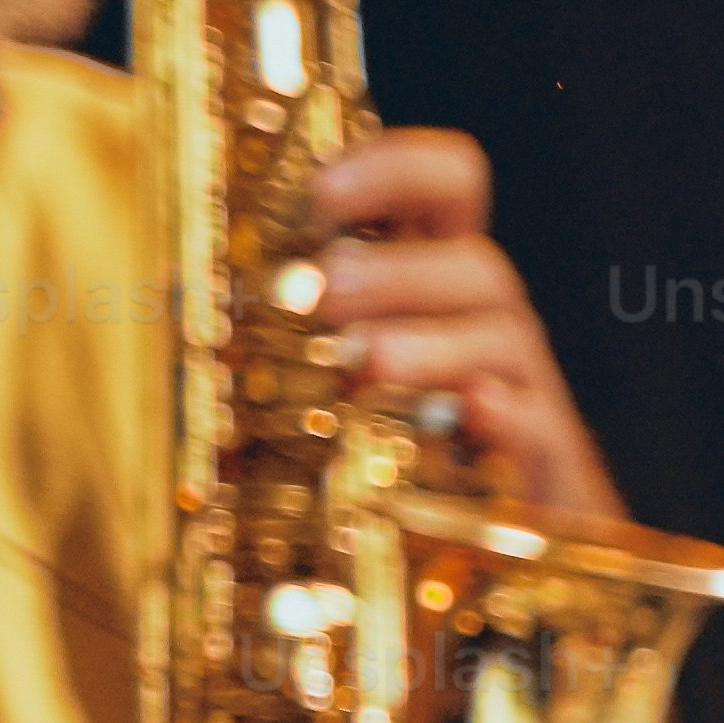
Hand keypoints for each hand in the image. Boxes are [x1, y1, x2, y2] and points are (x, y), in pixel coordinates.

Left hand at [297, 130, 618, 523]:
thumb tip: (179, 300)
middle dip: (394, 270)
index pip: (445, 184)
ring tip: (366, 363)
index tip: (323, 194)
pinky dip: (507, 413)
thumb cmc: (397, 453)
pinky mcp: (544, 464)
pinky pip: (540, 425)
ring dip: (429, 341)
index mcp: (434, 283)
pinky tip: (472, 411)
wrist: (507, 554)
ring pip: (504, 334)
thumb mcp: (336, 375)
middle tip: (321, 296)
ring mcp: (522, 391)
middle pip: (477, 260)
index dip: (394, 167)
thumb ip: (288, 328)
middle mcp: (486, 323)